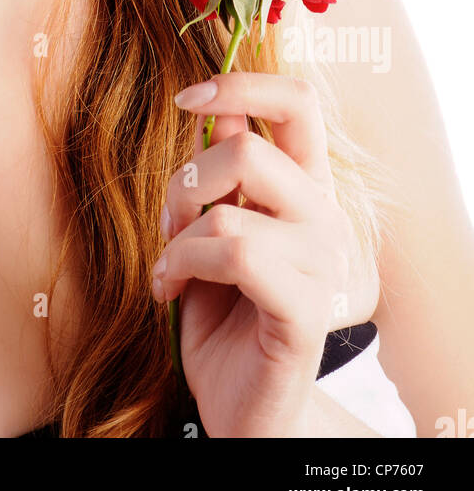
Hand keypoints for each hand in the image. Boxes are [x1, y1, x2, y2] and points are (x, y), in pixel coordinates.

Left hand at [154, 72, 354, 437]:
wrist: (240, 407)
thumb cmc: (221, 312)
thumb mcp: (210, 227)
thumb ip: (219, 172)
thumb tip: (213, 104)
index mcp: (305, 187)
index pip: (299, 102)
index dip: (242, 83)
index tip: (187, 99)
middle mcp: (323, 216)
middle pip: (246, 149)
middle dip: (184, 181)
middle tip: (170, 224)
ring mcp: (321, 264)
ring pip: (227, 211)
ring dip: (176, 239)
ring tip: (167, 267)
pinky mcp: (303, 311)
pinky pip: (235, 256)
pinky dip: (183, 266)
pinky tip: (168, 288)